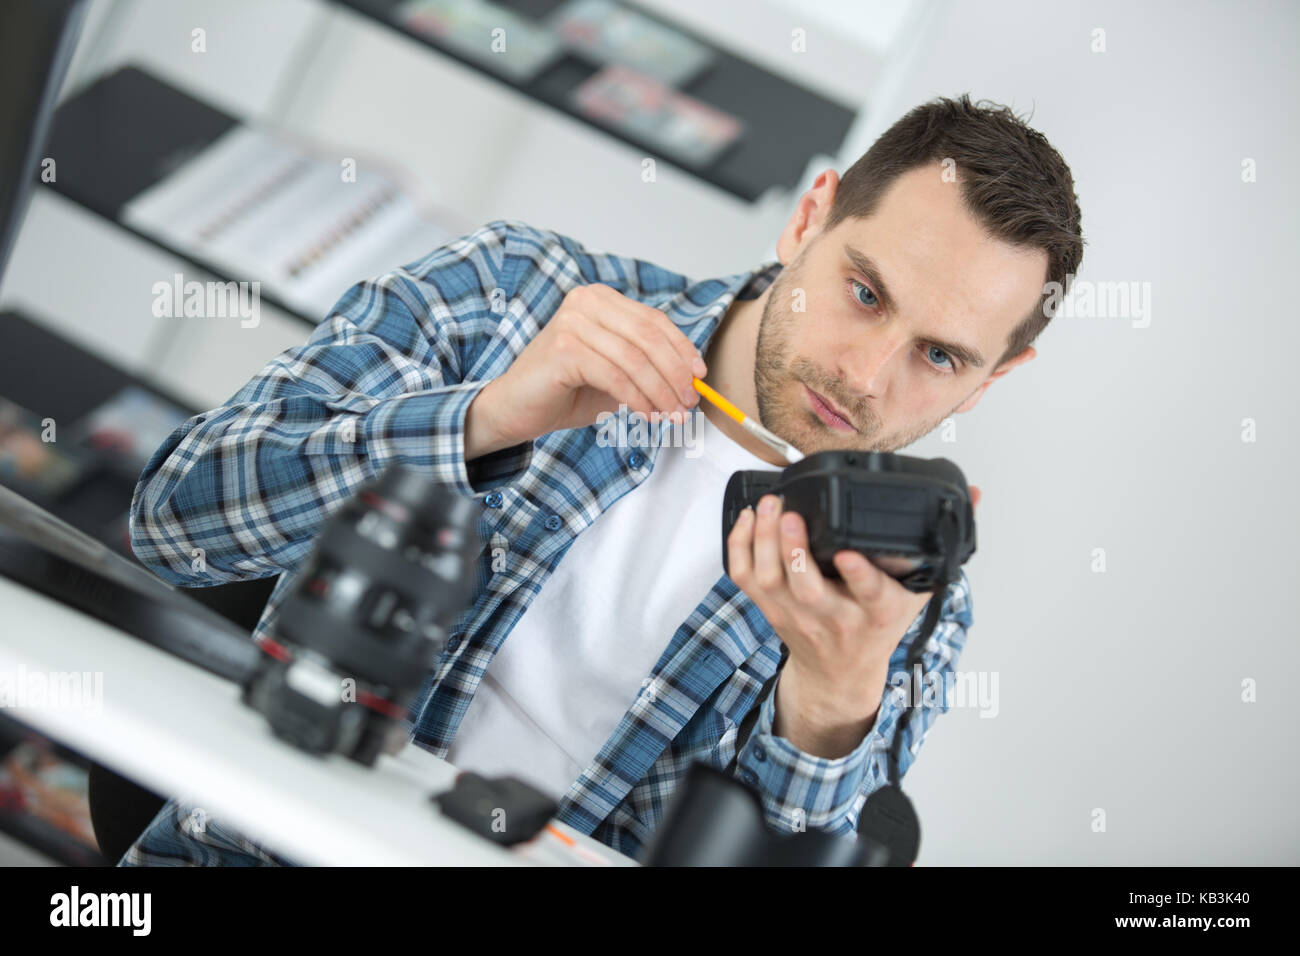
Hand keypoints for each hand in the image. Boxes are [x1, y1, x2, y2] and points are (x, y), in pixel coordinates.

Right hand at [467, 283, 706, 450]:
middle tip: (689, 402)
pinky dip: (637, 399)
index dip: (682, 348)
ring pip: (635, 359)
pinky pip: (615, 376)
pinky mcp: (564, 349)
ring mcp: (572, 322)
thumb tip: (690, 379)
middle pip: (648, 336)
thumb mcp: (613, 372)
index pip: (654, 320)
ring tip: (672, 415)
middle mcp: (585, 302)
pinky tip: (647, 415)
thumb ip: (645, 366)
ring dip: (660, 391)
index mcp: (600, 299)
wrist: (513, 408)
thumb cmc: (562, 391)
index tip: (700, 375)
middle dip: (675, 373)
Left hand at [726, 485, 980, 754]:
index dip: (858, 574)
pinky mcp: (770, 609)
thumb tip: (973, 496)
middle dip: (793, 549)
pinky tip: (747, 520)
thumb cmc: (877, 627)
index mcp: (877, 611)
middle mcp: (834, 616)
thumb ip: (941, 544)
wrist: (840, 674)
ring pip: (769, 580)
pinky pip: (743, 580)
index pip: (869, 593)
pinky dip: (739, 548)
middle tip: (789, 514)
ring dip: (763, 541)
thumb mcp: (919, 592)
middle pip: (805, 586)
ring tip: (768, 506)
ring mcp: (797, 615)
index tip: (848, 553)